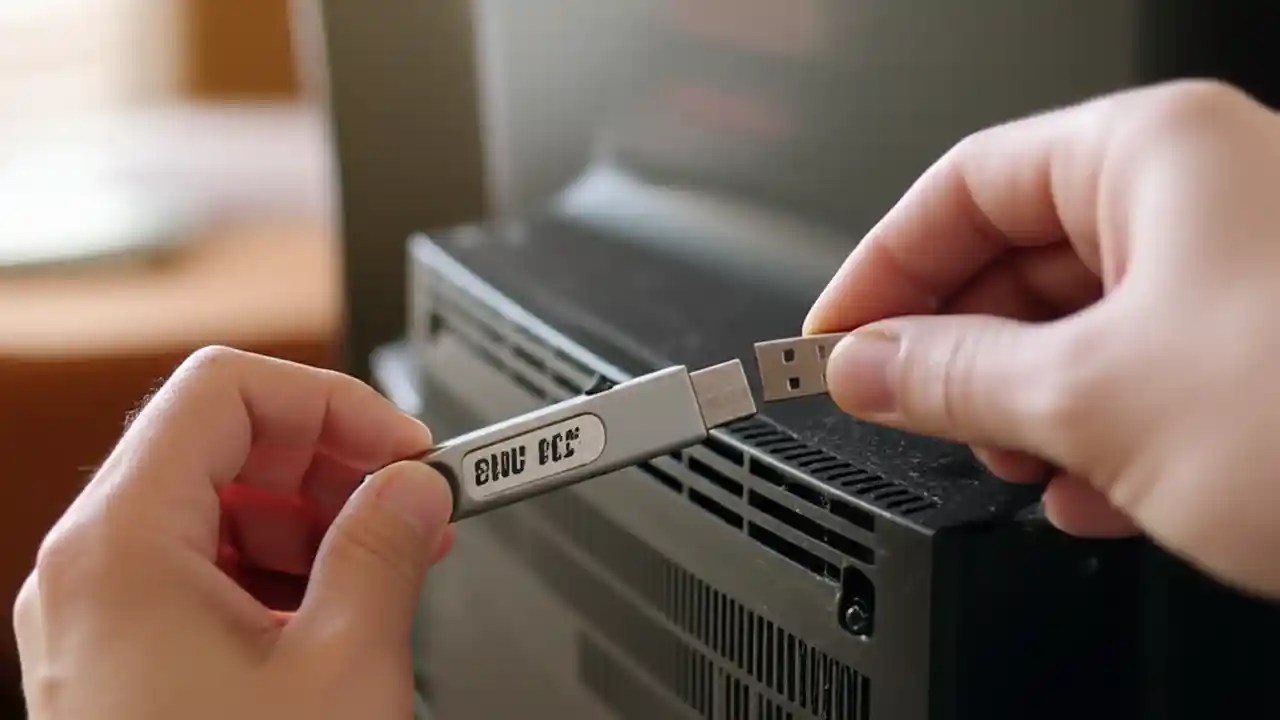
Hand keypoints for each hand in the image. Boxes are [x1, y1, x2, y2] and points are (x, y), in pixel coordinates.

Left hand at [14, 347, 453, 718]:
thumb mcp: (342, 668)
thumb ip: (385, 549)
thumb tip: (413, 488)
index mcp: (124, 546)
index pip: (226, 391)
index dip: (332, 403)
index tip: (405, 447)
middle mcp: (94, 570)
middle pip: (220, 443)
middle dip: (331, 462)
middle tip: (411, 502)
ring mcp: (103, 615)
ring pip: (217, 507)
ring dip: (314, 519)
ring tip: (389, 561)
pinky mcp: (126, 655)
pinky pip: (205, 569)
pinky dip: (281, 570)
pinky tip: (341, 609)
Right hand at [806, 80, 1279, 598]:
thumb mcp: (1095, 397)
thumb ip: (952, 375)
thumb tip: (865, 367)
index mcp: (1155, 155)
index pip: (963, 187)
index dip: (880, 268)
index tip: (832, 342)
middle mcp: (1204, 195)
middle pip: (1021, 253)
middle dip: (958, 346)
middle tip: (906, 412)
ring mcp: (1245, 273)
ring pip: (1084, 322)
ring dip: (1028, 403)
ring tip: (1013, 463)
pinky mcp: (1269, 351)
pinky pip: (1148, 371)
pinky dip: (1100, 433)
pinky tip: (1092, 494)